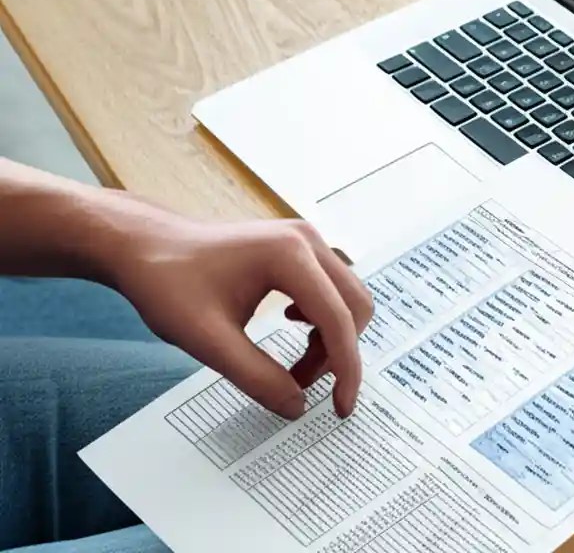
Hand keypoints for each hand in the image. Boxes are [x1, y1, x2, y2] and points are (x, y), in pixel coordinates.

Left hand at [101, 196, 372, 418]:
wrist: (144, 246)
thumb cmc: (166, 283)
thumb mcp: (207, 340)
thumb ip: (256, 377)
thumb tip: (298, 407)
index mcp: (289, 255)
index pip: (337, 320)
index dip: (345, 369)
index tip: (340, 407)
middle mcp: (307, 241)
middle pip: (354, 307)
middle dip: (338, 353)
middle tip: (302, 384)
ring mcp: (305, 240)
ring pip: (346, 299)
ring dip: (330, 338)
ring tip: (293, 364)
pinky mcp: (298, 247)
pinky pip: (330, 289)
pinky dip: (321, 320)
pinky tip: (289, 328)